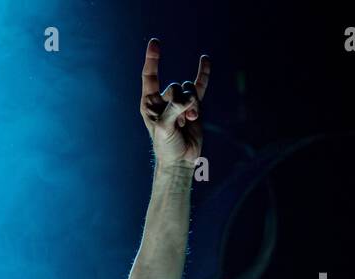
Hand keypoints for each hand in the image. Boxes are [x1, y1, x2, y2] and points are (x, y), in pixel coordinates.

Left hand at [139, 39, 208, 167]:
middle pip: (175, 87)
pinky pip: (199, 86)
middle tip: (181, 122)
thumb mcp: (164, 128)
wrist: (181, 160)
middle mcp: (163, 101)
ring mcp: (179, 103)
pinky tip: (205, 60)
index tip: (155, 43)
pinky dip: (203, 74)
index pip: (150, 76)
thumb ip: (173, 110)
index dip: (153, 59)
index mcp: (149, 103)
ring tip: (188, 122)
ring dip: (192, 105)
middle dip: (181, 102)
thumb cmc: (166, 146)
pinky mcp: (193, 107)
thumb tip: (187, 97)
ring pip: (189, 89)